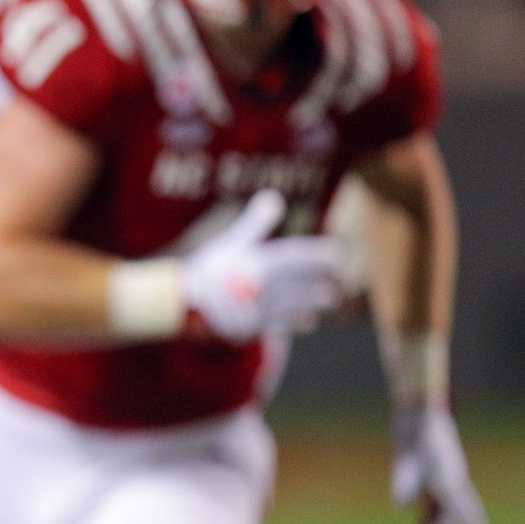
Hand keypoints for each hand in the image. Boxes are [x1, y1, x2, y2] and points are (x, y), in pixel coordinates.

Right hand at [182, 190, 344, 340]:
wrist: (184, 302)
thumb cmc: (210, 268)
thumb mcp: (232, 241)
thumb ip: (256, 223)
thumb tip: (273, 196)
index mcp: (258, 265)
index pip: (295, 257)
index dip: (318, 255)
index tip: (338, 253)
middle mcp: (262, 288)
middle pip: (300, 284)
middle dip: (322, 282)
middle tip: (341, 279)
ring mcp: (258, 309)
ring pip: (294, 305)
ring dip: (314, 303)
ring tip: (331, 299)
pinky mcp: (252, 327)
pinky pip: (279, 325)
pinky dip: (295, 322)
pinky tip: (308, 321)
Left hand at [392, 402, 488, 523]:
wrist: (421, 412)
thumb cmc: (420, 431)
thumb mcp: (409, 454)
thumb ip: (405, 479)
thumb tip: (397, 505)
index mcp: (448, 480)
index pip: (459, 510)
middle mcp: (447, 483)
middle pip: (447, 516)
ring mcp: (438, 481)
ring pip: (437, 512)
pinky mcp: (425, 477)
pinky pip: (427, 503)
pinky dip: (424, 517)